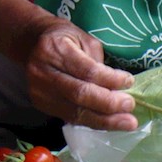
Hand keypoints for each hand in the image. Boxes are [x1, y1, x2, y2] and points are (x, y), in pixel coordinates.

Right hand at [23, 19, 137, 130]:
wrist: (31, 43)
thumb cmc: (64, 39)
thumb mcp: (83, 39)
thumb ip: (98, 62)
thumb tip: (117, 88)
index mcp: (55, 50)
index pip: (87, 71)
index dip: (110, 80)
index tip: (129, 82)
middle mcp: (43, 72)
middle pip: (80, 95)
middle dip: (109, 104)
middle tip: (130, 107)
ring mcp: (39, 91)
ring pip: (75, 112)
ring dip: (105, 120)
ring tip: (126, 123)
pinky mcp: (41, 105)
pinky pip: (71, 118)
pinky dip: (93, 122)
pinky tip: (110, 123)